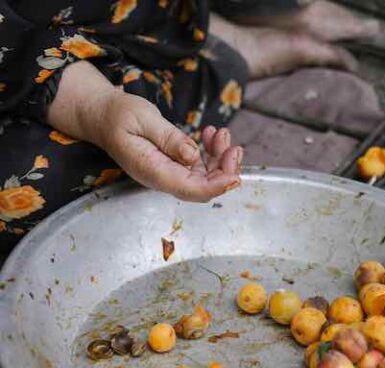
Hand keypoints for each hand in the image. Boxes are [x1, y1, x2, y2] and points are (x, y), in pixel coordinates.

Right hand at [96, 92, 241, 201]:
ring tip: (221, 133)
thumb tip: (193, 155)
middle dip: (224, 170)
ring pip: (206, 176)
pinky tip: (211, 134)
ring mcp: (171, 173)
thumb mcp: (144, 119)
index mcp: (152, 171)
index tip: (234, 177)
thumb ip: (169, 139)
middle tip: (234, 147)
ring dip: (220, 158)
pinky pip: (201, 165)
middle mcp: (163, 178)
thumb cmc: (118, 115)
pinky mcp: (177, 165)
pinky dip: (212, 152)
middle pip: (203, 187)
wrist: (104, 116)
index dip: (216, 187)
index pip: (190, 189)